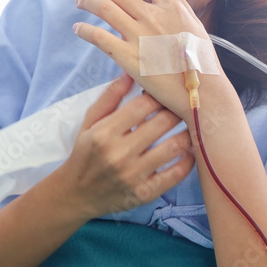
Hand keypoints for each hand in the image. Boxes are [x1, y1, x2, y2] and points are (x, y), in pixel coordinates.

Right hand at [56, 73, 194, 219]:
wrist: (75, 194)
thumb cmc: (85, 152)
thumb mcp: (90, 122)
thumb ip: (110, 97)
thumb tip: (130, 73)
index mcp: (105, 133)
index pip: (142, 105)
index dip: (158, 95)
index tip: (165, 92)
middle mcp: (119, 154)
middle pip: (162, 122)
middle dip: (176, 110)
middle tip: (182, 106)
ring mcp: (133, 175)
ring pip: (174, 146)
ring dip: (187, 133)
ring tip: (190, 126)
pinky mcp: (144, 193)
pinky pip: (175, 174)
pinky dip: (188, 161)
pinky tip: (189, 151)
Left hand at [74, 0, 213, 117]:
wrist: (203, 92)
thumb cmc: (201, 60)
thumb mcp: (193, 23)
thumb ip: (176, 0)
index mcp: (171, 7)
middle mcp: (154, 17)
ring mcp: (140, 37)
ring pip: (103, 8)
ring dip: (87, 1)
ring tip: (80, 0)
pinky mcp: (128, 58)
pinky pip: (98, 37)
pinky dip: (84, 29)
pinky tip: (78, 28)